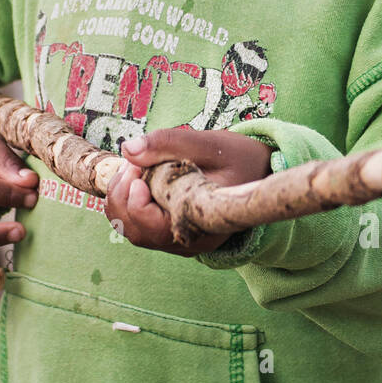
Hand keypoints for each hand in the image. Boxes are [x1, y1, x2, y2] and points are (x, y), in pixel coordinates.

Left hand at [104, 127, 271, 255]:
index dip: (136, 203)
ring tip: (132, 168)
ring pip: (133, 230)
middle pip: (137, 231)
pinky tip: (135, 177)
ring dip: (121, 198)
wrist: (260, 173)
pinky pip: (138, 226)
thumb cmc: (240, 158)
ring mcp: (181, 239)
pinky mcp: (172, 232)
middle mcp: (191, 239)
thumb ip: (169, 143)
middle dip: (123, 195)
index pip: (155, 229)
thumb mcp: (211, 144)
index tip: (136, 168)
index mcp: (204, 223)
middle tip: (132, 163)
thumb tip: (128, 149)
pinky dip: (126, 202)